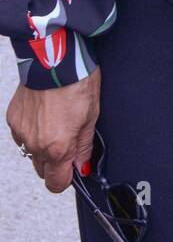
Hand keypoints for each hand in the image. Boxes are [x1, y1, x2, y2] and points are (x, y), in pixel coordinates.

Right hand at [6, 68, 100, 193]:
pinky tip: (43, 115)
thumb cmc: (78, 82)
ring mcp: (21, 132)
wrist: (54, 58)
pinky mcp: (12, 118)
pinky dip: (31, 132)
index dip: (66, 178)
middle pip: (43, 170)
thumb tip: (81, 166)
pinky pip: (21, 136)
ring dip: (42, 147)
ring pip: (31, 153)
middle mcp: (35, 144)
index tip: (73, 169)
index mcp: (58, 147)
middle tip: (67, 141)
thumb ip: (84, 147)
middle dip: (55, 163)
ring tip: (55, 123)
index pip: (56, 183)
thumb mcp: (91, 117)